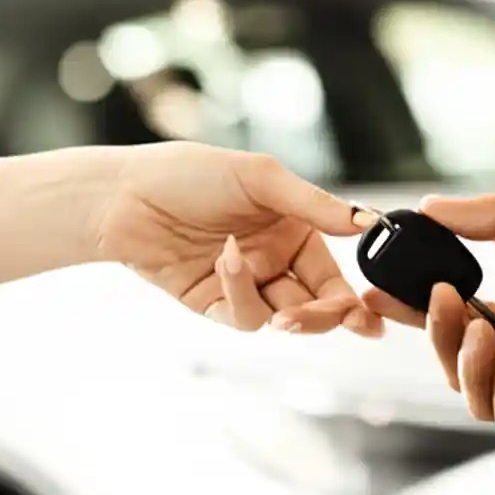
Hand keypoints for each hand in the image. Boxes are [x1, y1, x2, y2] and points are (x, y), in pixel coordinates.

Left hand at [93, 142, 379, 335]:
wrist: (123, 195)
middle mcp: (272, 259)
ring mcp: (243, 284)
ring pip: (283, 317)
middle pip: (316, 305)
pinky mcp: (211, 303)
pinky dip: (240, 294)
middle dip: (329, 315)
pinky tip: (224, 262)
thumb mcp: (259, 178)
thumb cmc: (189, 173)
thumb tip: (366, 222)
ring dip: (284, 308)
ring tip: (255, 276)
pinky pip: (242, 316)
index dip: (354, 300)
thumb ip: (314, 203)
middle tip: (343, 321)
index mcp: (292, 229)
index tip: (370, 320)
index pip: (334, 273)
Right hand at [364, 194, 494, 451]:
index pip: (455, 318)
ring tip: (481, 333)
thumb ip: (492, 218)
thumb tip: (432, 207)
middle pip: (456, 359)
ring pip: (475, 397)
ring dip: (466, 365)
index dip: (417, 309)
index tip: (381, 290)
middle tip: (439, 301)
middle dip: (436, 333)